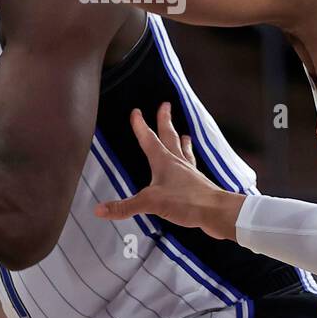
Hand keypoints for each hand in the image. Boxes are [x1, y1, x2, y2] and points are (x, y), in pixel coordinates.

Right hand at [93, 102, 244, 241]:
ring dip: (180, 140)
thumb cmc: (187, 202)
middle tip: (165, 105)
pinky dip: (189, 162)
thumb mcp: (150, 203)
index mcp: (164, 162)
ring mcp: (189, 173)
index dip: (141, 125)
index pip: (149, 139)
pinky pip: (191, 168)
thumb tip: (100, 209)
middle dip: (165, 121)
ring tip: (183, 134)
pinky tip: (190, 167)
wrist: (216, 212)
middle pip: (170, 136)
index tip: (136, 112)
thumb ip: (125, 207)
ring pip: (183, 151)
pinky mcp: (197, 185)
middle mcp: (178, 163)